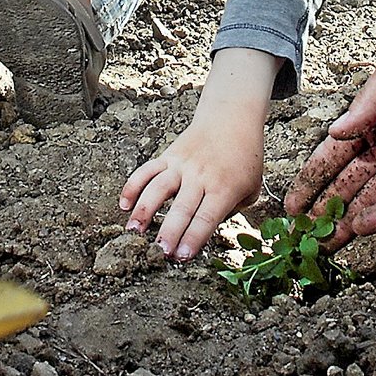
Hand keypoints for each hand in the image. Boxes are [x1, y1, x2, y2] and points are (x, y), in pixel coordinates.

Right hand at [120, 107, 266, 259]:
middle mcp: (200, 177)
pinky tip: (124, 205)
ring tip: (133, 231)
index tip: (182, 256)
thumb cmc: (244, 159)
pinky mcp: (168, 156)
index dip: (193, 238)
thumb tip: (205, 233)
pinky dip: (132, 186)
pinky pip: (146, 170)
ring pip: (158, 187)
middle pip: (181, 207)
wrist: (232, 118)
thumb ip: (231, 212)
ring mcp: (182, 165)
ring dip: (144, 210)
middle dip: (169, 232)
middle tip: (160, 251)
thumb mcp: (250, 189)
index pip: (206, 218)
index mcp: (223, 188)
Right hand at [285, 16, 375, 247]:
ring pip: (375, 194)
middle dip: (326, 204)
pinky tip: (361, 227)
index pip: (337, 150)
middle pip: (351, 179)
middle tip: (300, 231)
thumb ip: (369, 101)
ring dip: (350, 216)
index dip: (314, 175)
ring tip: (324, 240)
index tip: (292, 200)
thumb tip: (336, 132)